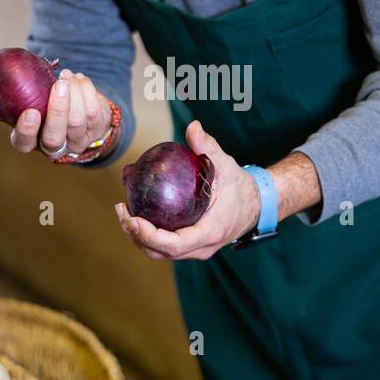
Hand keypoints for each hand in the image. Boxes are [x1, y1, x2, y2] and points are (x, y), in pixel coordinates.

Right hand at [0, 68, 113, 158]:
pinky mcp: (96, 128)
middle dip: (57, 111)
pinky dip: (86, 90)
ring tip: (65, 76)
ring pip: (77, 122)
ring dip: (74, 94)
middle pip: (54, 137)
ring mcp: (77, 139)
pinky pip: (94, 111)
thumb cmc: (40, 101)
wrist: (79, 105)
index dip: (27, 131)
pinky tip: (77, 78)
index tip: (30, 112)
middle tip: (58, 85)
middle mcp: (54, 146)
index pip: (25, 144)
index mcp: (32, 140)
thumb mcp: (19, 95)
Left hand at [114, 119, 261, 261]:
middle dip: (135, 235)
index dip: (149, 235)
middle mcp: (202, 247)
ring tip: (123, 210)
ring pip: (160, 252)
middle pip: (161, 252)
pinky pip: (165, 246)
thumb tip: (193, 126)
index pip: (175, 244)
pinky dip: (147, 233)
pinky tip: (136, 210)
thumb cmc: (240, 186)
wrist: (257, 206)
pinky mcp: (191, 246)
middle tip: (121, 208)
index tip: (132, 217)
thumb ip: (208, 147)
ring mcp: (196, 250)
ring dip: (137, 236)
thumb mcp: (227, 165)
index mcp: (210, 232)